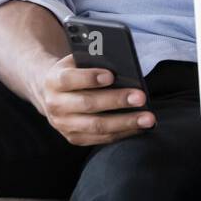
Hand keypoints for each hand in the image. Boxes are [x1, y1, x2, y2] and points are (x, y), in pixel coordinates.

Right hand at [34, 54, 154, 145]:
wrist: (52, 93)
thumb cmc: (75, 72)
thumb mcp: (77, 62)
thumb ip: (94, 62)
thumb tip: (123, 66)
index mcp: (54, 81)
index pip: (69, 79)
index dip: (89, 78)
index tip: (111, 76)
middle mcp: (55, 104)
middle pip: (88, 104)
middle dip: (117, 101)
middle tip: (141, 97)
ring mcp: (63, 124)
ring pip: (96, 125)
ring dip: (125, 122)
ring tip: (148, 118)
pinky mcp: (74, 137)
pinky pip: (101, 138)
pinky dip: (123, 133)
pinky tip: (140, 127)